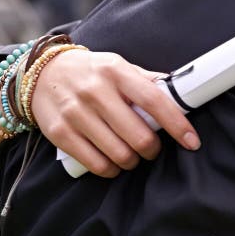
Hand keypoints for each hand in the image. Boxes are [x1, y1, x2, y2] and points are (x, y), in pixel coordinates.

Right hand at [31, 49, 200, 177]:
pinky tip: (114, 162)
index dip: (177, 124)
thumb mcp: (119, 66)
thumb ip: (147, 80)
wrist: (42, 74)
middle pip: (138, 135)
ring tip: (133, 155)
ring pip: (118, 153)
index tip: (192, 141)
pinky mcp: (60, 133)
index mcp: (116, 70)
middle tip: (152, 148)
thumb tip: (180, 91)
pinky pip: (95, 164)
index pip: (154, 100)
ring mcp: (76, 112)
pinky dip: (111, 169)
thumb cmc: (91, 72)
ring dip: (132, 161)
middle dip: (152, 149)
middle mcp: (95, 90)